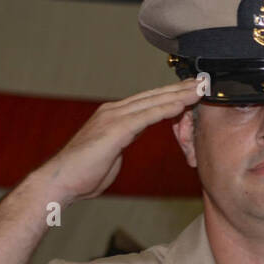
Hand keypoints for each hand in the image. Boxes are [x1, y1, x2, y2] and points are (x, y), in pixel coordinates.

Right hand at [34, 80, 200, 204]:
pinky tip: (181, 105)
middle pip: (153, 96)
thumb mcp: (111, 151)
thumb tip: (133, 134)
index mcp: (113, 116)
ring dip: (178, 95)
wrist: (60, 181)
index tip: (190, 90)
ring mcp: (113, 118)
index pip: (148, 101)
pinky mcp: (114, 130)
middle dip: (179, 89)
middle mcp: (113, 111)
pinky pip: (145, 117)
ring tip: (199, 89)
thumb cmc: (83, 173)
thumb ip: (124, 139)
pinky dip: (164, 110)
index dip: (170, 94)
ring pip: (152, 102)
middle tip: (202, 82)